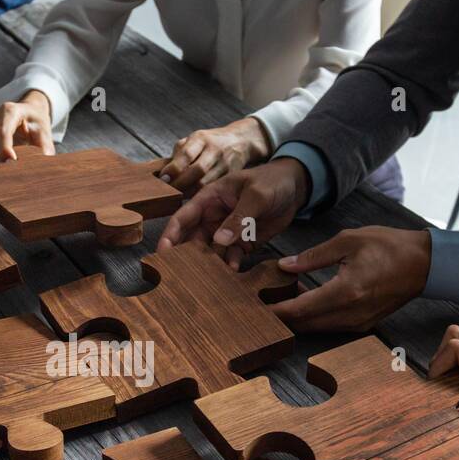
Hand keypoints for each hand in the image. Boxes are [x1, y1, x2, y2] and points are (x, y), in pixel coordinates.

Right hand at [0, 90, 54, 163]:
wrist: (29, 114)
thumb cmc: (36, 123)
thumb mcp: (45, 131)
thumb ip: (45, 146)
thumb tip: (43, 163)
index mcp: (11, 111)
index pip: (3, 130)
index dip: (5, 148)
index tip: (11, 162)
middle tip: (8, 166)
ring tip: (0, 167)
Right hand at [156, 159, 307, 267]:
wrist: (296, 187)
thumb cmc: (272, 181)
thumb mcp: (256, 196)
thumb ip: (239, 218)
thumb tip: (220, 240)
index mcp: (209, 199)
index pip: (183, 217)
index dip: (170, 235)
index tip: (162, 252)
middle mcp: (213, 217)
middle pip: (192, 240)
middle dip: (186, 256)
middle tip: (181, 274)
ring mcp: (226, 231)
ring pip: (210, 252)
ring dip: (208, 265)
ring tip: (207, 278)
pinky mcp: (241, 243)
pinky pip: (229, 257)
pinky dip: (229, 265)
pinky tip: (232, 272)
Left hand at [160, 118, 270, 192]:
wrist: (240, 141)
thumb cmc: (210, 143)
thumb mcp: (194, 140)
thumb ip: (179, 154)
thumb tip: (164, 174)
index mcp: (201, 139)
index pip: (187, 153)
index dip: (174, 168)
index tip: (163, 178)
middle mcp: (214, 150)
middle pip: (197, 170)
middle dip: (180, 183)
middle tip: (167, 192)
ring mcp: (224, 163)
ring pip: (206, 183)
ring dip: (189, 192)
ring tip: (177, 197)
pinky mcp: (231, 175)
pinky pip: (213, 188)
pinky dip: (201, 195)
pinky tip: (192, 198)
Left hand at [267, 226, 431, 331]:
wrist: (425, 264)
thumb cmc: (389, 247)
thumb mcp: (348, 241)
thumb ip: (313, 256)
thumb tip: (285, 266)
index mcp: (346, 291)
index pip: (300, 309)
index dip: (275, 312)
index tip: (254, 309)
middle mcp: (351, 313)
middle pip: (304, 325)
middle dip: (280, 318)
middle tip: (259, 307)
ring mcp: (358, 323)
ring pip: (316, 329)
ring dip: (297, 319)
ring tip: (278, 304)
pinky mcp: (363, 325)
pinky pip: (330, 327)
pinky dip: (314, 318)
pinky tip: (304, 303)